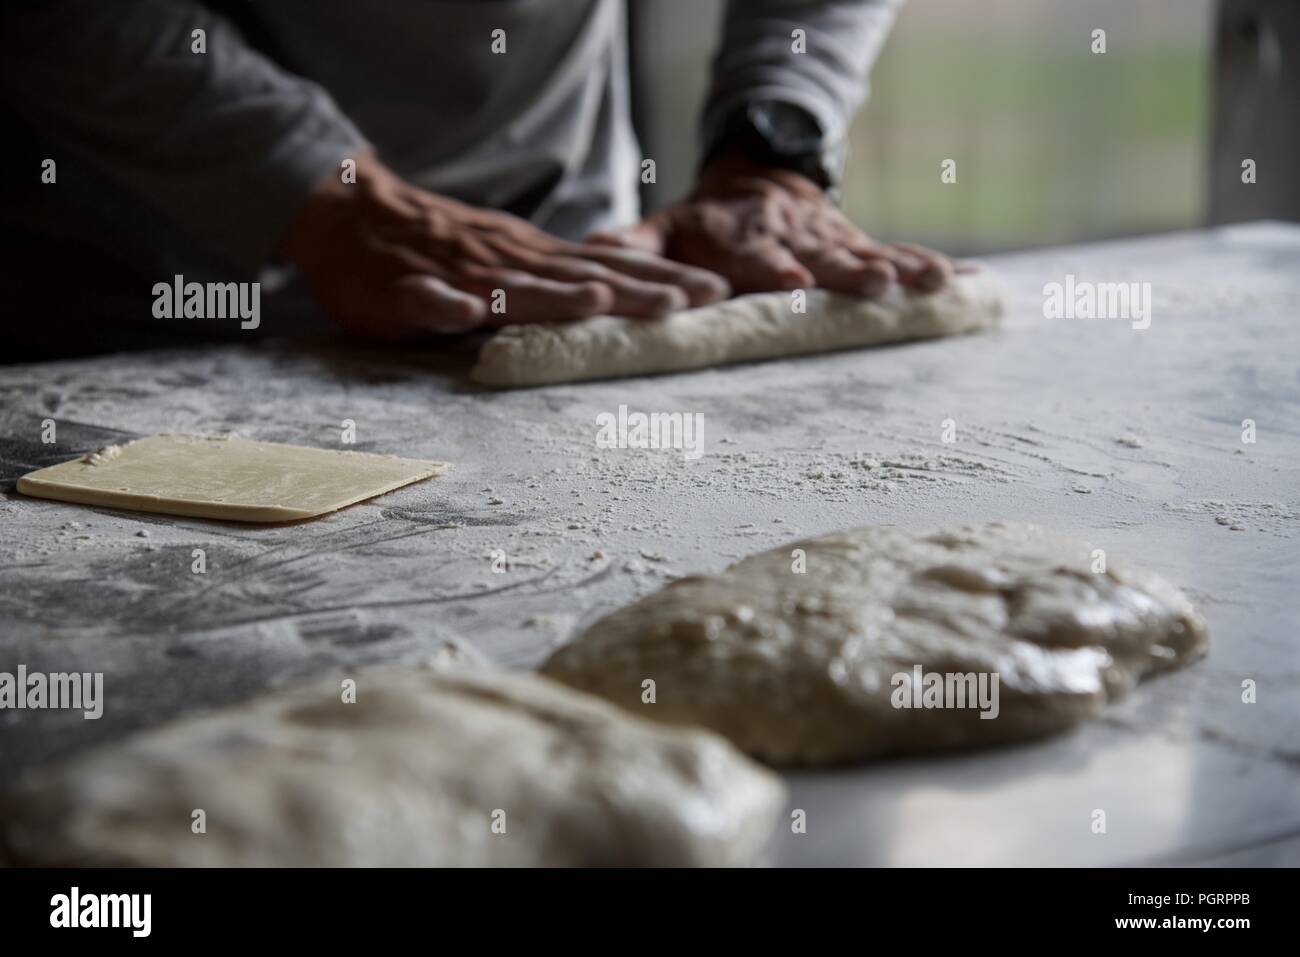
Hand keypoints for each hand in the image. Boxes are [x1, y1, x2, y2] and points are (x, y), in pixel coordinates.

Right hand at [279, 154, 729, 337]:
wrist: (353, 216)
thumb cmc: (441, 246)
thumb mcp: (511, 257)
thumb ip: (559, 279)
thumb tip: (622, 294)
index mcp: (536, 258)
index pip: (610, 266)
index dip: (661, 279)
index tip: (715, 292)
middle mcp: (510, 262)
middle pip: (580, 276)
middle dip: (636, 289)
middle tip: (692, 300)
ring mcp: (458, 274)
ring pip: (513, 288)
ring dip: (553, 295)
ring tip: (597, 300)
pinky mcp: (405, 289)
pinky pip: (426, 299)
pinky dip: (446, 305)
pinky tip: (466, 313)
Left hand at [590, 153, 970, 296]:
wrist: (757, 180)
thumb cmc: (703, 223)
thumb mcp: (665, 227)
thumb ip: (633, 245)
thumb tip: (593, 254)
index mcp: (742, 241)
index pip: (756, 257)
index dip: (771, 269)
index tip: (789, 282)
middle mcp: (793, 240)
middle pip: (823, 258)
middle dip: (848, 272)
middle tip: (875, 286)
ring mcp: (832, 242)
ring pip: (870, 255)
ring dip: (903, 270)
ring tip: (936, 284)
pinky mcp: (860, 245)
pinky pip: (899, 254)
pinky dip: (932, 268)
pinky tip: (968, 285)